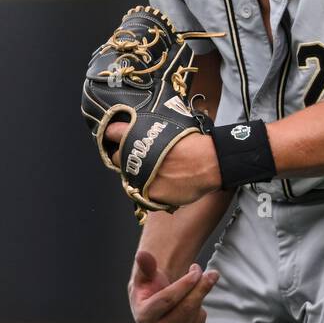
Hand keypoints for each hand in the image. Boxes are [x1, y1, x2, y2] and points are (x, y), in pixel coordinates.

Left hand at [104, 123, 219, 207]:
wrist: (210, 162)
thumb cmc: (195, 143)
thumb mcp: (170, 127)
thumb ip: (152, 135)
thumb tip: (144, 136)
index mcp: (139, 135)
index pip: (113, 133)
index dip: (113, 134)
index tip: (114, 136)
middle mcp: (135, 157)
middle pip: (118, 158)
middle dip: (125, 158)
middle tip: (139, 157)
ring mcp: (141, 177)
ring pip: (131, 178)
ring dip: (139, 175)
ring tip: (157, 171)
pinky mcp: (151, 195)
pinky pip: (145, 192)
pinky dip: (153, 189)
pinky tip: (167, 183)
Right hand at [129, 250, 219, 322]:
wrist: (156, 302)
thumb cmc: (150, 286)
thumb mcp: (146, 274)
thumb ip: (145, 265)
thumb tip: (142, 254)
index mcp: (143, 316)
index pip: (167, 300)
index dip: (184, 284)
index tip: (197, 269)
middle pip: (185, 308)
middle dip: (200, 287)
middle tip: (211, 272)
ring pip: (195, 313)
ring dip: (202, 293)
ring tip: (200, 278)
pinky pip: (200, 319)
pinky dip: (200, 305)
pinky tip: (192, 298)